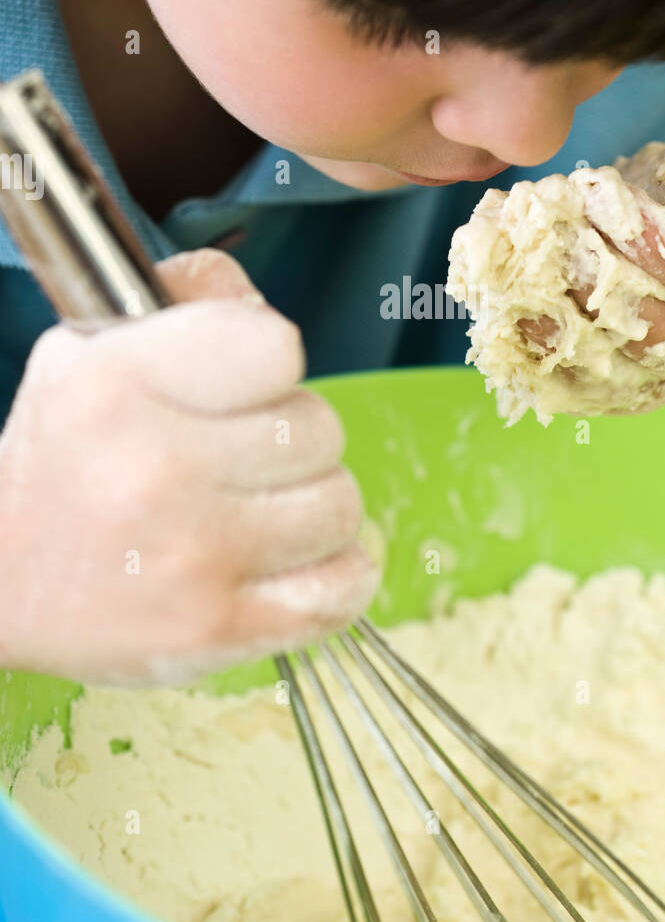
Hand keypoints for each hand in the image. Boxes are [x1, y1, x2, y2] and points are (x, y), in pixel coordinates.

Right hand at [0, 250, 377, 684]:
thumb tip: (255, 293)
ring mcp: (192, 555)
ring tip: (259, 513)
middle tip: (242, 459)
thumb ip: (189, 299)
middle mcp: (157, 467)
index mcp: (121, 383)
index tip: (243, 385)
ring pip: (341, 506)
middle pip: (320, 428)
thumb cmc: (64, 458)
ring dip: (312, 508)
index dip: (270, 363)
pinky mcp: (218, 629)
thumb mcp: (92, 350)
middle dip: (293, 440)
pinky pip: (344, 587)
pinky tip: (294, 562)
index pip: (279, 347)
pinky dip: (336, 574)